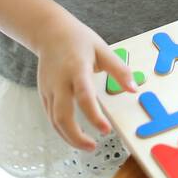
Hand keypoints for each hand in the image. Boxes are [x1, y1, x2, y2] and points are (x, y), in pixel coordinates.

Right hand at [35, 14, 135, 150]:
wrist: (49, 31)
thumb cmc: (78, 40)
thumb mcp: (103, 49)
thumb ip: (119, 70)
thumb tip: (134, 89)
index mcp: (76, 69)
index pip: (84, 96)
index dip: (94, 115)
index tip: (106, 130)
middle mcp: (59, 82)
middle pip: (62, 115)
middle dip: (76, 136)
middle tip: (94, 146)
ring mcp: (48, 89)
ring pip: (54, 120)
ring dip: (69, 137)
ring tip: (88, 145)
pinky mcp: (43, 93)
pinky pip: (50, 116)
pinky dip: (62, 129)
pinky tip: (75, 135)